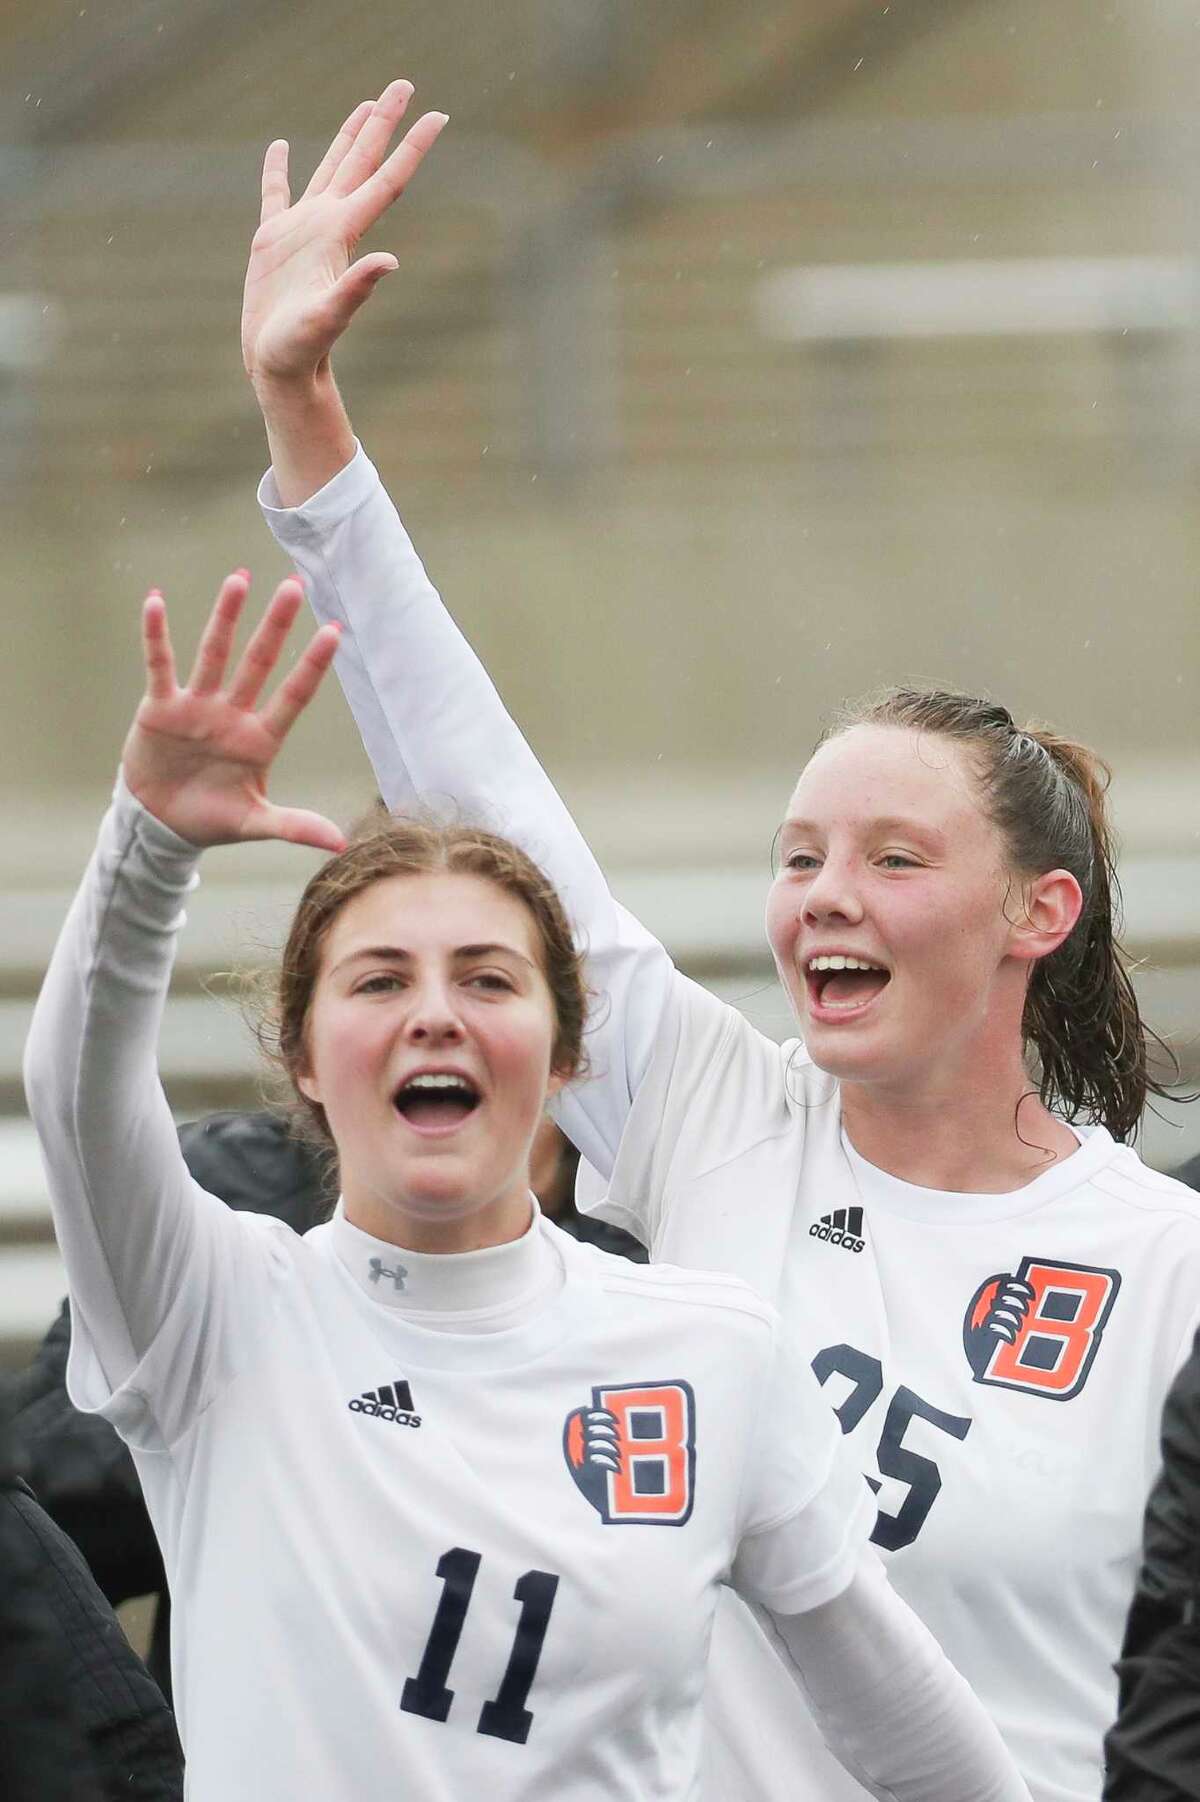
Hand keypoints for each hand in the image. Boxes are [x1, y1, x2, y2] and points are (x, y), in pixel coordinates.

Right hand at [121, 573, 345, 851]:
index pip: (293, 695)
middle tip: (294, 586)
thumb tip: (340, 844)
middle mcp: (233, 713)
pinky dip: (156, 636)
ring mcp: (198, 706)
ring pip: (215, 652)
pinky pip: (160, 665)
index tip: (334, 632)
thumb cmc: (212, 819)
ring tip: (239, 578)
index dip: (312, 665)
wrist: (161, 822)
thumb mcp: (254, 823)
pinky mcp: (161, 707)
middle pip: (259, 661)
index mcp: (260, 738)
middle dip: (275, 625)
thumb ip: (294, 826)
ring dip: (226, 616)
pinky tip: (155, 601)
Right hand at [241, 79, 448, 390]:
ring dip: (349, 137)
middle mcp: (329, 223)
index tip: (437, 115)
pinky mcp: (273, 241)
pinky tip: (281, 147)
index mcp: (344, 233)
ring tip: (365, 105)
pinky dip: (277, 169)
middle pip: (363, 161)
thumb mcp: (329, 316)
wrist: (278, 366)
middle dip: (382, 122)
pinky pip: (275, 194)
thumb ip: (356, 288)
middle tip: (403, 83)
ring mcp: (302, 230)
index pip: (387, 180)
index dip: (412, 147)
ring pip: (329, 169)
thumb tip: (390, 262)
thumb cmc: (302, 348)